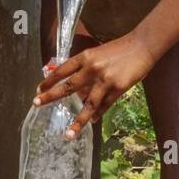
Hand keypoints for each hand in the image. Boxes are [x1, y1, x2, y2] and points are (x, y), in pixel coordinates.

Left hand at [34, 33, 156, 138]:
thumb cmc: (119, 49)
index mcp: (86, 57)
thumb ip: (86, 67)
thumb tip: (74, 86)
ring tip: (69, 134)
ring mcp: (105, 80)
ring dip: (78, 121)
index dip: (49, 80)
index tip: (38, 89)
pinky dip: (97, 115)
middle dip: (51, 96)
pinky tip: (91, 122)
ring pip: (88, 104)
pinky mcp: (118, 88)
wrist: (142, 45)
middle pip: (68, 86)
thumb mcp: (98, 53)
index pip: (62, 70)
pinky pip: (104, 106)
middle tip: (37, 104)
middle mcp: (92, 68)